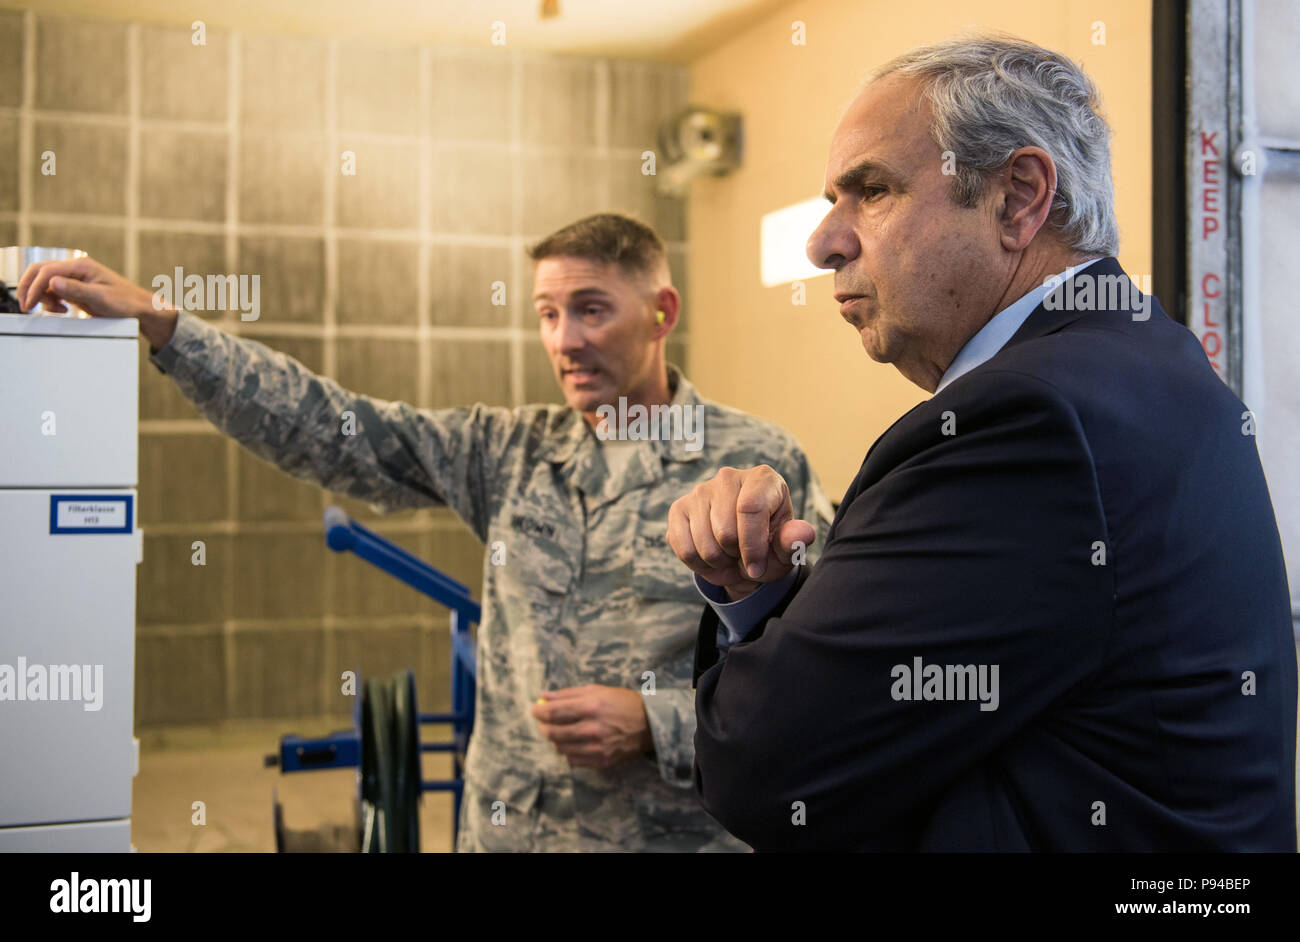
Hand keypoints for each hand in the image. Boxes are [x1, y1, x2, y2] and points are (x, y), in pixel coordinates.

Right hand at [17, 256, 176, 348]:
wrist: (141, 310)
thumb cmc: (126, 303)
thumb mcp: (100, 298)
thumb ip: (76, 290)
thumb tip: (52, 282)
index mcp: (81, 266)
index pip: (47, 271)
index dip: (34, 287)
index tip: (29, 304)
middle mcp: (76, 269)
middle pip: (41, 271)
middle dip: (30, 287)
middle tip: (27, 306)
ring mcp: (76, 278)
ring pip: (45, 281)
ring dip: (42, 295)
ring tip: (55, 310)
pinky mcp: (77, 288)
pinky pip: (54, 290)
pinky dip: (50, 299)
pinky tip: (60, 309)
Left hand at [531, 685, 652, 769]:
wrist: (650, 724)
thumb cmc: (622, 703)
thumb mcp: (596, 690)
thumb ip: (567, 694)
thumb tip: (543, 696)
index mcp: (591, 707)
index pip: (553, 712)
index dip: (538, 711)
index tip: (534, 710)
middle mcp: (593, 729)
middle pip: (553, 733)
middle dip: (543, 727)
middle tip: (544, 723)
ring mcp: (597, 748)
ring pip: (561, 748)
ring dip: (555, 740)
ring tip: (560, 732)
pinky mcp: (601, 761)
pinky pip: (573, 760)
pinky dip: (567, 752)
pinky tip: (573, 743)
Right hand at [668, 465, 815, 599]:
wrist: (744, 551)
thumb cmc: (769, 545)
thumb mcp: (785, 549)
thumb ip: (792, 542)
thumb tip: (804, 534)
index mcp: (763, 479)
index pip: (750, 508)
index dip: (752, 546)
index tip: (757, 568)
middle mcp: (729, 477)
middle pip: (724, 530)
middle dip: (736, 557)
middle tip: (744, 559)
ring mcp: (701, 491)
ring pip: (703, 543)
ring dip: (718, 563)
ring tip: (730, 559)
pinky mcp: (679, 508)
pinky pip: (683, 547)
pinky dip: (698, 564)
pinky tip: (712, 560)